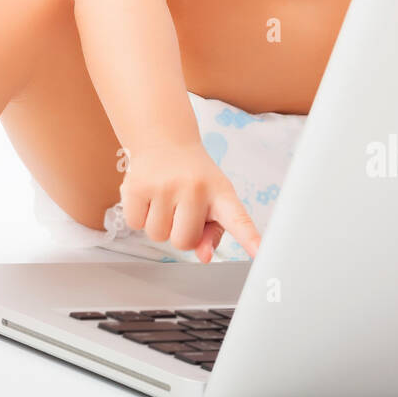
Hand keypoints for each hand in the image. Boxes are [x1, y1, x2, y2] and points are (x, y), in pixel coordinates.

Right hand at [119, 141, 260, 261]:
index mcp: (221, 192)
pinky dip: (139, 217)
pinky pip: (136, 225)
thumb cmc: (192, 177)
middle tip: (181, 210)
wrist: (163, 139)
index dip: (249, 238)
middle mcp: (194, 187)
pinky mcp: (136, 186)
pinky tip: (148, 196)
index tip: (261, 253)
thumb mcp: (212, 199)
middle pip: (184, 242)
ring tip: (164, 199)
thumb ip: (212, 233)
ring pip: (158, 236)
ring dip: (159, 224)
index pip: (237, 219)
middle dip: (180, 233)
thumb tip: (204, 257)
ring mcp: (164, 186)